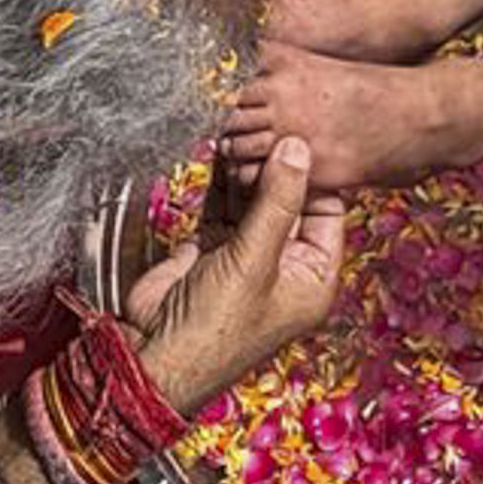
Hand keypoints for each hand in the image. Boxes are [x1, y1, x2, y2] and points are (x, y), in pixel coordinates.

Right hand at [127, 136, 348, 415]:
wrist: (154, 355)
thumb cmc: (217, 325)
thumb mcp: (255, 260)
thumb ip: (278, 201)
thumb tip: (299, 147)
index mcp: (313, 277)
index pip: (328, 211)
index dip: (315, 174)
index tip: (301, 134)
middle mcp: (285, 265)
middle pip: (289, 201)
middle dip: (275, 167)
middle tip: (265, 128)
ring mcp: (247, 256)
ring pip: (253, 201)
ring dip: (245, 170)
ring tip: (240, 133)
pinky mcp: (211, 249)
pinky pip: (223, 207)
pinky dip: (219, 182)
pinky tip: (218, 152)